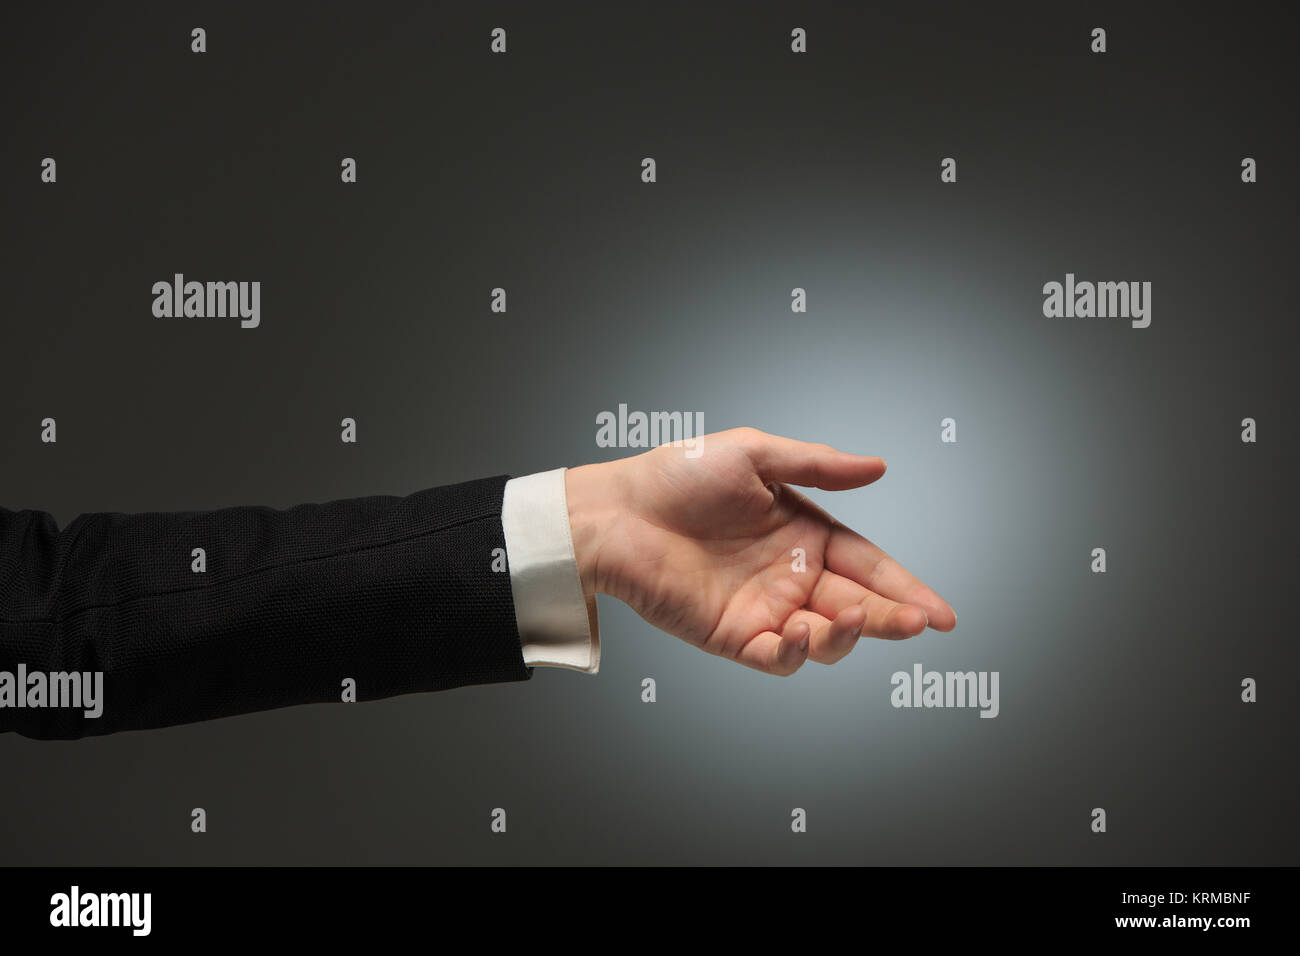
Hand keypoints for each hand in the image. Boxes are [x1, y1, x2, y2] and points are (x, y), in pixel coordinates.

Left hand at [564, 427, 955, 674]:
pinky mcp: (731, 635)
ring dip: (847, 635)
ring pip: (824, 640)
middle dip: (892, 618)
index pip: (869, 567)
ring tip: (850, 614)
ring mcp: (763, 610)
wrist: (617, 509)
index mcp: (805, 535)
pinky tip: (798, 630)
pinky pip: (774, 657)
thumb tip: (879, 467)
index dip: (906, 589)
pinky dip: (794, 652)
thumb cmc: (679, 474)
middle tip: (919, 622)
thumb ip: (818, 466)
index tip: (941, 613)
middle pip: (857, 608)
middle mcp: (792, 578)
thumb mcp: (756, 455)